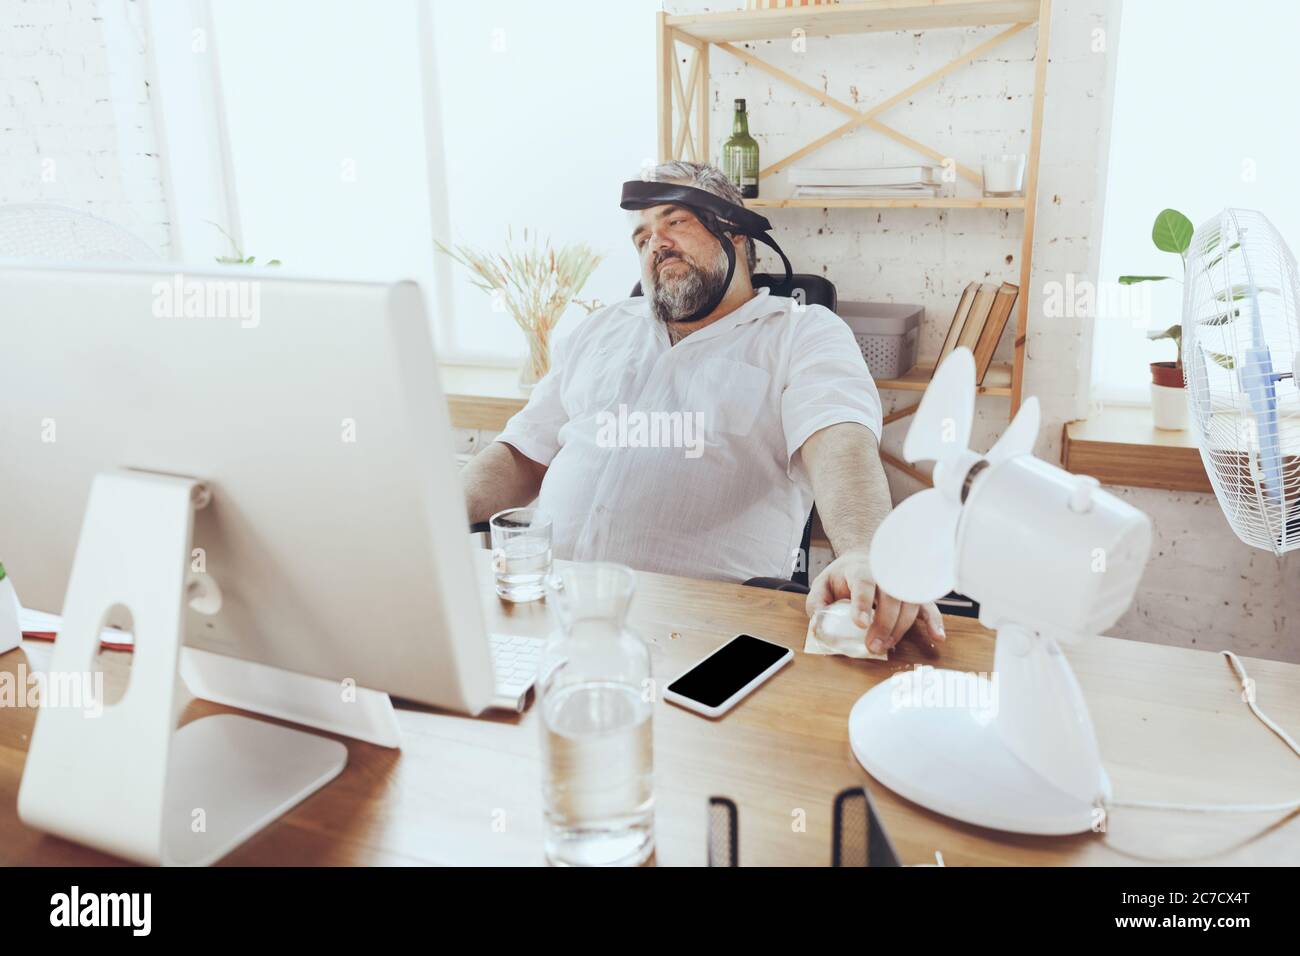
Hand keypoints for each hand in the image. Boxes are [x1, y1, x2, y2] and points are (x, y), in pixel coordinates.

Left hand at [806, 549, 945, 654]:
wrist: (866, 559)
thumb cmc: (845, 575)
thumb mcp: (822, 583)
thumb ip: (816, 603)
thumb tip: (817, 625)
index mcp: (860, 569)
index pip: (863, 583)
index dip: (863, 603)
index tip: (860, 623)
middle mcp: (885, 574)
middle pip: (891, 597)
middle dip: (883, 624)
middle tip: (872, 646)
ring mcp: (903, 583)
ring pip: (909, 605)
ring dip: (900, 629)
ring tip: (885, 646)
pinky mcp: (914, 594)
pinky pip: (928, 606)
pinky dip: (935, 621)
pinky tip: (937, 636)